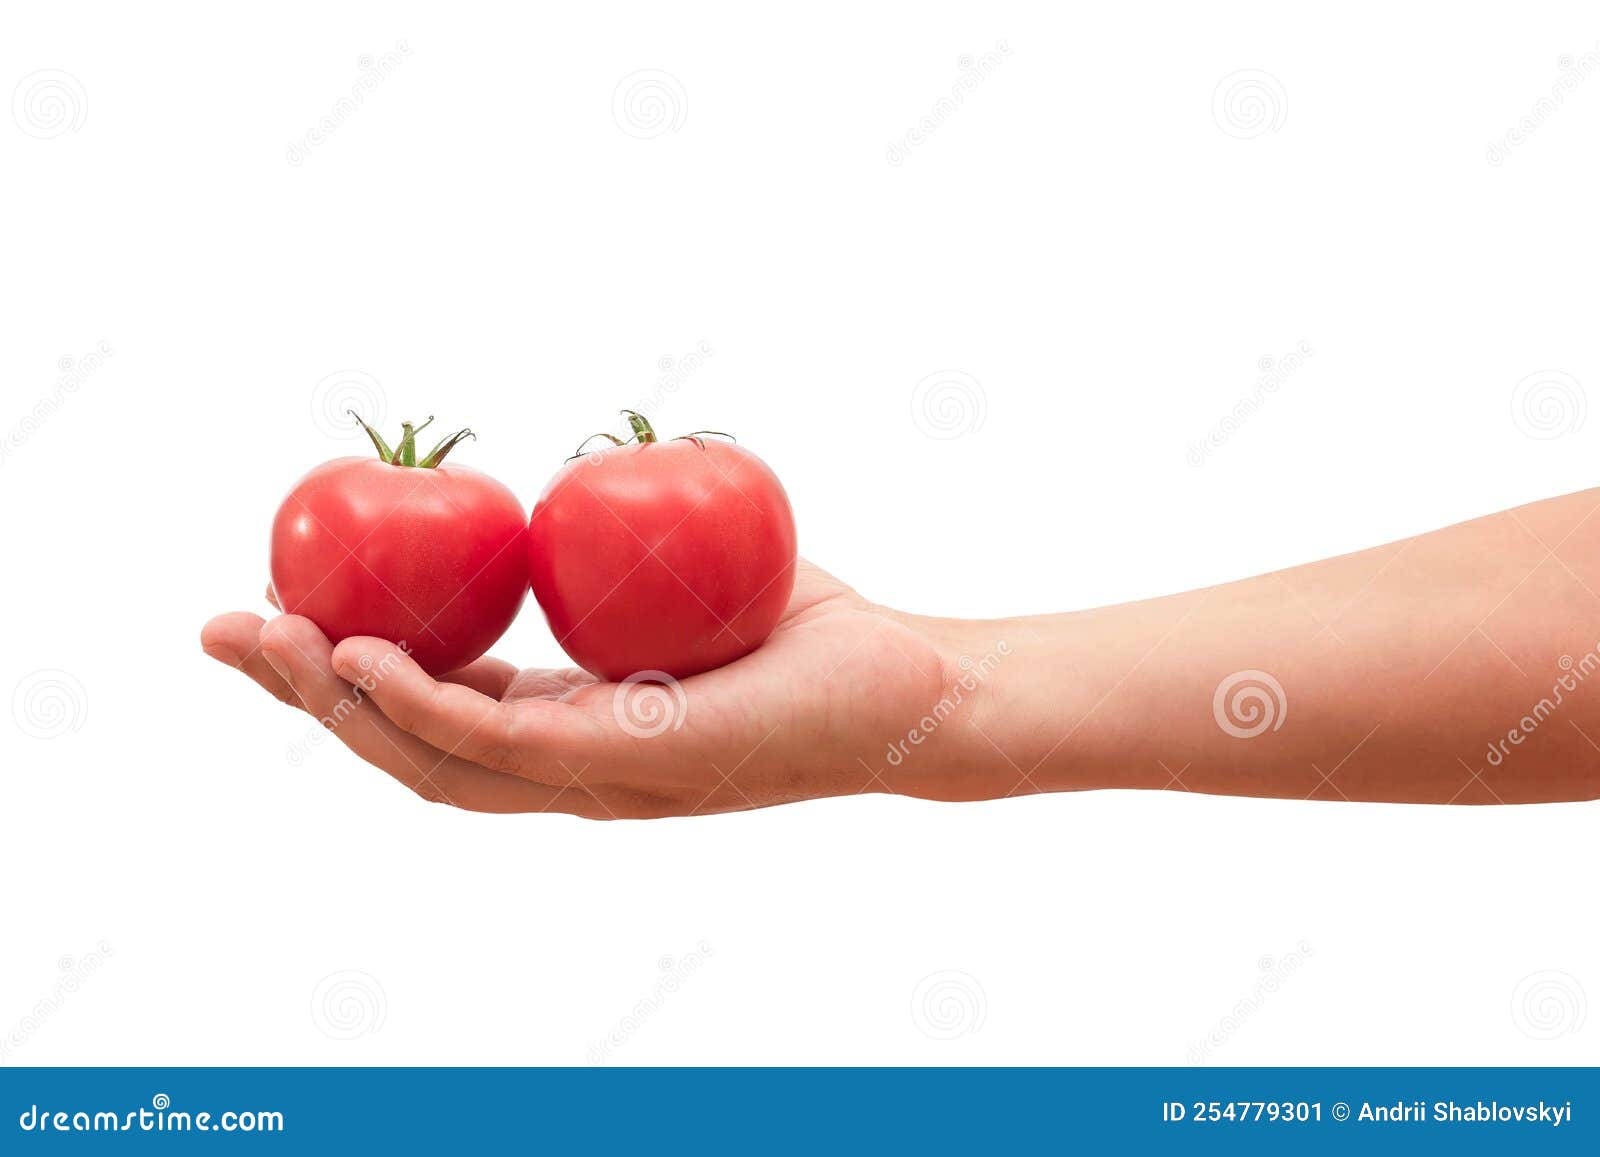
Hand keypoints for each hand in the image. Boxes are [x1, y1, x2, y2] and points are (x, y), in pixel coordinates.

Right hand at [201, 562, 986, 816]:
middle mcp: (572, 772)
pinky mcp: (635, 768)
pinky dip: (425, 703)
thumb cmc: (809, 631)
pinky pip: (505, 743)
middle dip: (303, 693)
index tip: (278, 610)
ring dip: (334, 702)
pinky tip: (365, 659)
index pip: (435, 713)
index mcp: (575, 732)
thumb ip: (613, 558)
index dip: (345, 672)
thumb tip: (555, 488)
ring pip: (432, 757)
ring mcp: (599, 781)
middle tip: (220, 628)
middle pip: (405, 745)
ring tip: (263, 639)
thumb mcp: (680, 587)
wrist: (913, 688)